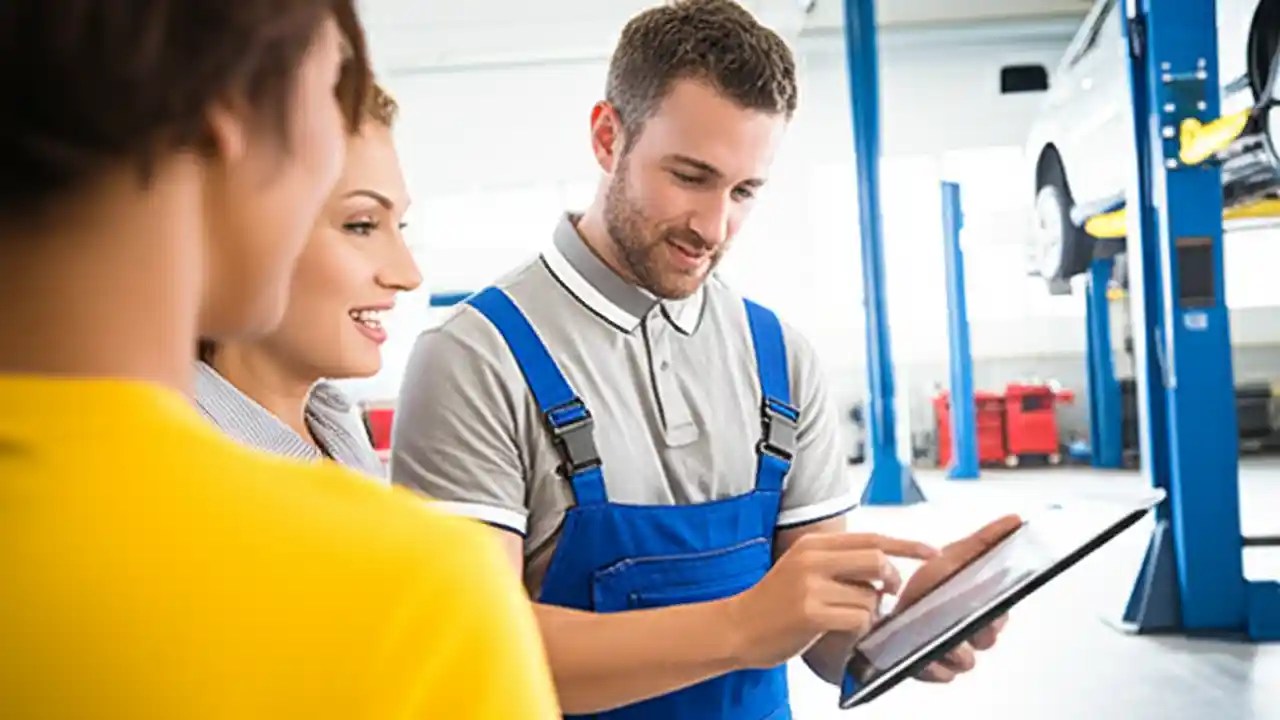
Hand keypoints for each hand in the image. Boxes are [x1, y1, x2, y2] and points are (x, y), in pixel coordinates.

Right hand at [725, 532, 937, 669]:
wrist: (736, 627)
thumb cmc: (775, 603)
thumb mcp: (804, 569)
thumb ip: (840, 563)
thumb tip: (886, 570)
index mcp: (813, 544)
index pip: (871, 537)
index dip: (906, 544)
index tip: (931, 551)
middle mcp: (812, 558)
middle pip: (876, 560)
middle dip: (893, 580)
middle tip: (889, 595)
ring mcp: (810, 585)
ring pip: (869, 596)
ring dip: (870, 612)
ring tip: (847, 617)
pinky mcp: (810, 613)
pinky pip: (858, 619)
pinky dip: (859, 628)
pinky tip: (841, 629)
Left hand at [897, 514, 1022, 682]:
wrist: (889, 600)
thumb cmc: (927, 582)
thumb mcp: (954, 556)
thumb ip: (985, 540)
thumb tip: (1015, 519)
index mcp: (983, 610)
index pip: (1002, 616)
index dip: (996, 613)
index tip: (986, 605)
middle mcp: (973, 635)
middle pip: (987, 641)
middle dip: (976, 630)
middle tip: (961, 618)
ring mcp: (953, 655)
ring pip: (967, 661)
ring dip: (954, 649)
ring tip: (937, 637)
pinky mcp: (932, 669)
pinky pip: (942, 675)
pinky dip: (934, 666)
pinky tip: (923, 655)